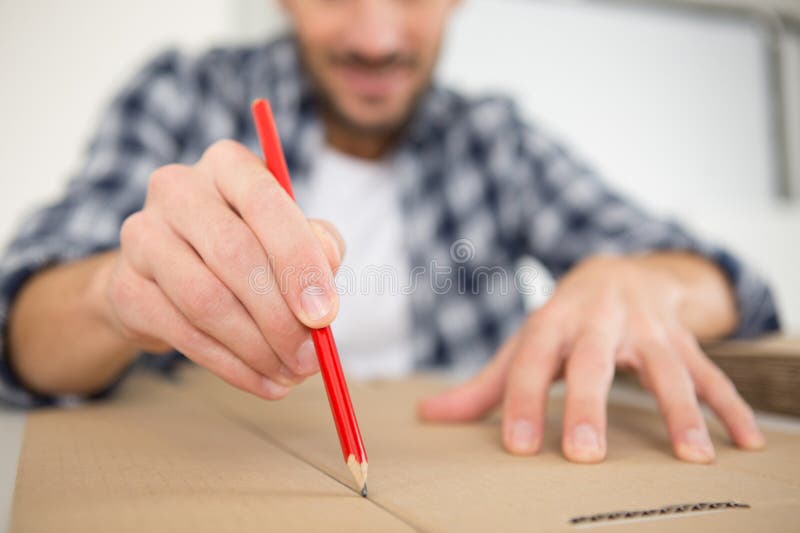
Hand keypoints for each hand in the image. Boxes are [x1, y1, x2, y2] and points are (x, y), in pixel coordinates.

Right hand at [104, 140, 344, 399]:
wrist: (168, 275)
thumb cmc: (248, 247)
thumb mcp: (292, 236)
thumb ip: (319, 248)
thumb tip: (322, 293)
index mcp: (228, 164)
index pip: (266, 202)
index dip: (298, 261)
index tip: (325, 315)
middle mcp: (178, 188)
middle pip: (234, 255)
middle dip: (281, 317)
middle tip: (311, 358)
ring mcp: (143, 234)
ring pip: (206, 300)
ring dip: (257, 348)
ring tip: (291, 375)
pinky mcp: (125, 285)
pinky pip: (183, 334)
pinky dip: (230, 366)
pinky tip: (262, 381)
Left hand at [418, 254, 765, 462]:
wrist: (621, 268)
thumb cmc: (564, 319)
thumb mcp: (525, 343)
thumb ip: (483, 385)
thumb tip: (428, 415)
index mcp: (551, 321)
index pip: (530, 361)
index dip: (521, 401)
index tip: (519, 446)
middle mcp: (597, 320)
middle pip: (593, 362)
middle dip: (589, 405)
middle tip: (584, 455)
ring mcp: (645, 326)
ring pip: (664, 366)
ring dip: (681, 411)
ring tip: (692, 457)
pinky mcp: (681, 336)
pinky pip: (710, 372)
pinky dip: (730, 406)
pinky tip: (745, 442)